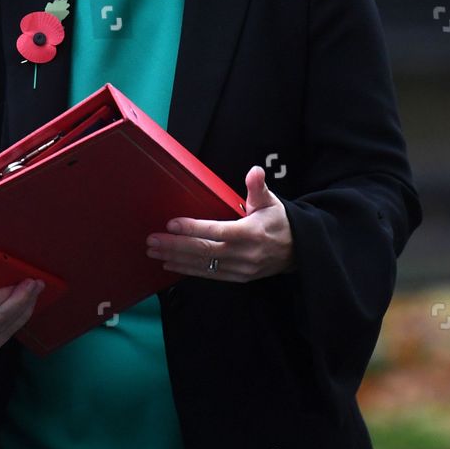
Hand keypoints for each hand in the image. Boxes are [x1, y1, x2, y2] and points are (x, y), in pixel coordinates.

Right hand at [0, 278, 42, 358]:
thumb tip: (6, 269)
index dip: (3, 295)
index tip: (20, 281)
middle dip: (20, 299)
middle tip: (35, 283)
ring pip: (5, 327)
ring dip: (24, 307)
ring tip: (36, 290)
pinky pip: (8, 334)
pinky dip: (21, 317)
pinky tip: (29, 304)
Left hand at [145, 165, 295, 282]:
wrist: (298, 251)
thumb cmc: (279, 222)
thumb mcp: (271, 202)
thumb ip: (258, 187)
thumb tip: (254, 171)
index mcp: (251, 232)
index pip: (217, 230)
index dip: (193, 228)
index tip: (171, 224)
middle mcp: (245, 253)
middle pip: (204, 251)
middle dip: (175, 246)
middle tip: (151, 240)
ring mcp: (241, 268)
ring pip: (203, 265)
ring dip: (176, 259)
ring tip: (154, 252)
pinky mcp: (238, 277)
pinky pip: (210, 275)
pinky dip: (188, 270)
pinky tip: (170, 264)